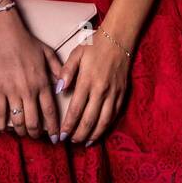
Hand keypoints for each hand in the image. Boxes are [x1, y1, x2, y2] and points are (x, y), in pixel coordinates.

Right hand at [0, 10, 63, 140]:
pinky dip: (1, 123)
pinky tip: (3, 129)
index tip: (56, 138)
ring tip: (23, 133)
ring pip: (18, 120)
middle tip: (38, 138)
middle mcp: (29, 90)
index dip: (54, 128)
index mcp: (42, 82)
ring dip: (21, 131)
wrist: (5, 34)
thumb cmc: (27, 42)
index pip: (50, 111)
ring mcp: (12, 91)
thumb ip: (58, 70)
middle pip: (34, 121)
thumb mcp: (48, 53)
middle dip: (37, 134)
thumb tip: (64, 86)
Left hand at [57, 30, 131, 145]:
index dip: (68, 125)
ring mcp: (113, 94)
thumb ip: (66, 71)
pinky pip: (114, 116)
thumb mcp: (77, 53)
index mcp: (87, 81)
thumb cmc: (95, 45)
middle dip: (78, 134)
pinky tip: (99, 133)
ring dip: (93, 135)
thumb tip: (58, 89)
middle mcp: (101, 90)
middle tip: (70, 142)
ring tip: (84, 143)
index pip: (76, 110)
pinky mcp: (122, 94)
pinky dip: (106, 127)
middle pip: (89, 120)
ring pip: (103, 121)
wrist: (119, 39)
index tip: (61, 134)